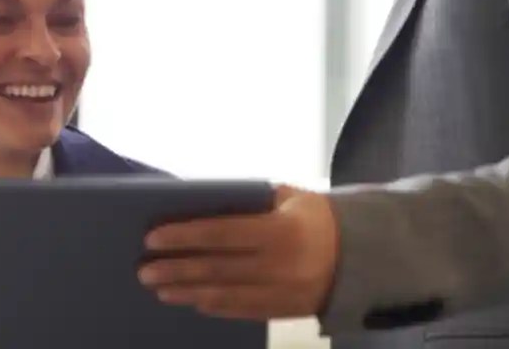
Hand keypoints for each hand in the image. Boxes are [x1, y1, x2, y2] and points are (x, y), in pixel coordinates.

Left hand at [138, 184, 338, 320]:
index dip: (184, 237)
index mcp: (279, 231)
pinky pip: (241, 310)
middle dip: (176, 270)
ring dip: (187, 292)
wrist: (362, 254)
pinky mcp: (283, 311)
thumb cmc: (317, 216)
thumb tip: (202, 205)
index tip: (153, 240)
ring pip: (224, 295)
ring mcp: (281, 293)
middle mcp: (278, 265)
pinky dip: (213, 306)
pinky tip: (192, 300)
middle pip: (216, 269)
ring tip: (159, 289)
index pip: (220, 234)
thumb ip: (251, 201)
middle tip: (145, 271)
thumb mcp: (290, 197)